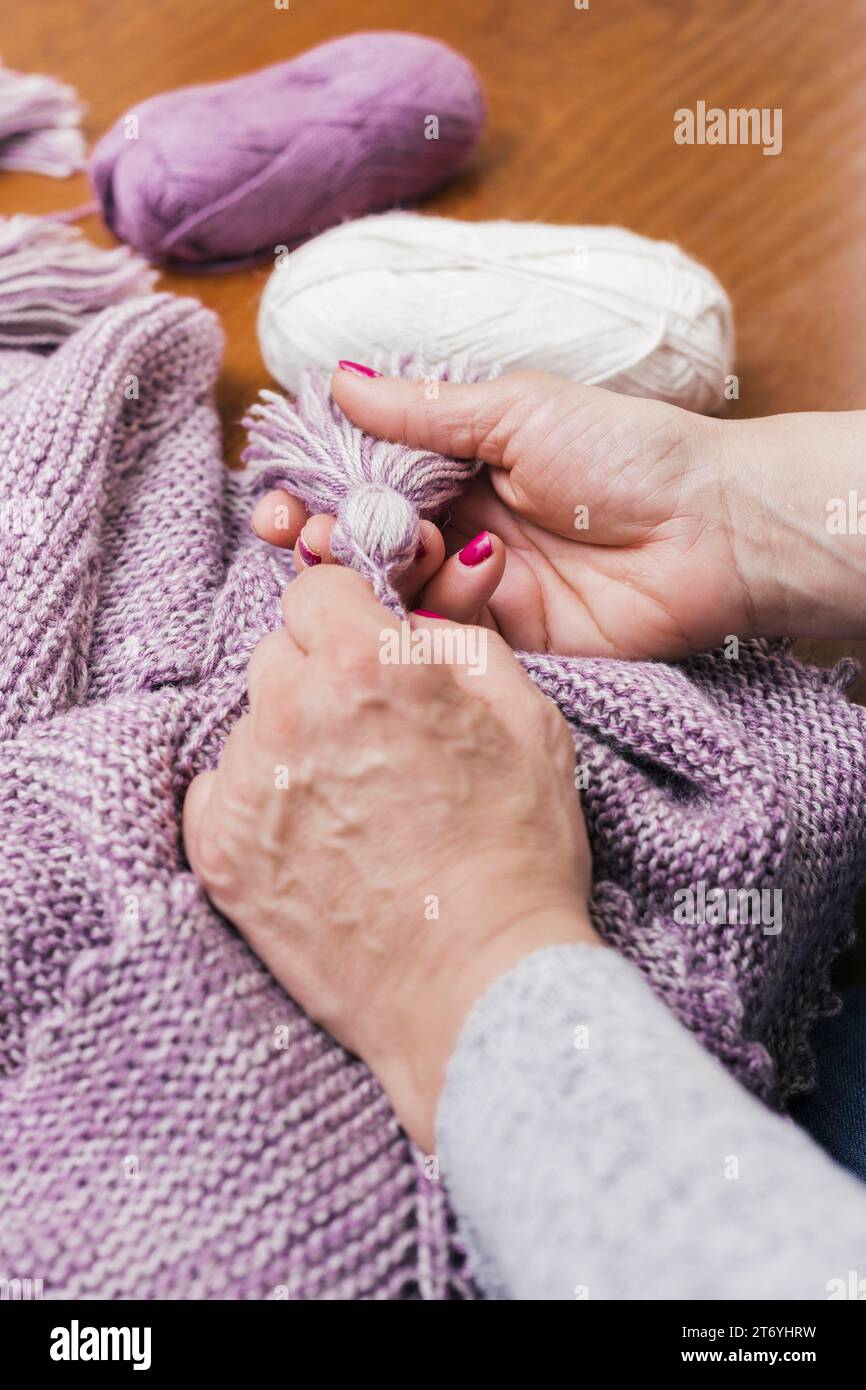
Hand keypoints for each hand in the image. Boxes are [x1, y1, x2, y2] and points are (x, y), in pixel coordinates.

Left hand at [183, 566, 598, 1150]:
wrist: (478, 986)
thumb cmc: (518, 853)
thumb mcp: (531, 720)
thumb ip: (460, 646)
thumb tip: (409, 626)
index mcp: (367, 666)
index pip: (316, 589)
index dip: (350, 618)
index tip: (367, 653)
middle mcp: (291, 712)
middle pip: (277, 653)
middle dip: (319, 678)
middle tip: (371, 738)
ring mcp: (245, 785)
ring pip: (250, 724)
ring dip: (289, 745)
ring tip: (351, 806)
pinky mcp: (219, 852)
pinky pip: (218, 790)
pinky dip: (256, 804)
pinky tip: (313, 840)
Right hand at [253, 368, 865, 657]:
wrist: (710, 530)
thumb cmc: (627, 452)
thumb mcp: (516, 412)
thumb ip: (421, 410)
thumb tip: (335, 379)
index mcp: (456, 459)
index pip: (357, 476)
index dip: (308, 490)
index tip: (275, 502)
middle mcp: (456, 522)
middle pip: (360, 540)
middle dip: (325, 539)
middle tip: (311, 537)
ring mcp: (476, 582)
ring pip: (391, 589)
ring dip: (386, 566)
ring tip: (416, 542)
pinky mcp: (500, 638)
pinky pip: (440, 629)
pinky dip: (442, 602)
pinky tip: (477, 570)